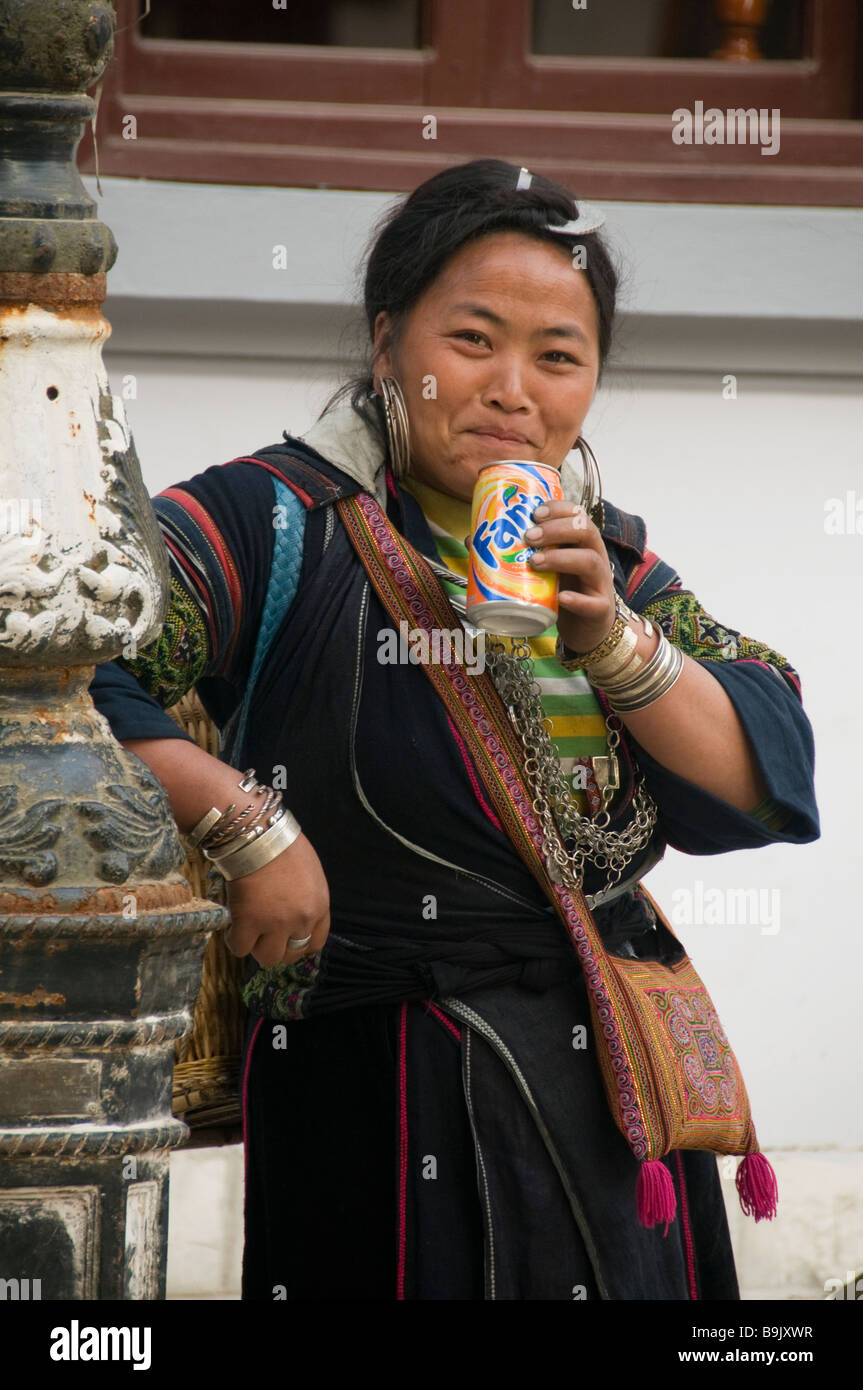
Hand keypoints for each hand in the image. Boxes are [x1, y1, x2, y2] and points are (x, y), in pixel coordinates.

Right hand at [223, 831, 330, 968]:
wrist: (258, 834)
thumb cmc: (282, 844)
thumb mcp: (309, 872)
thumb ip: (307, 897)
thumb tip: (295, 910)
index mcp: (319, 906)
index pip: (316, 942)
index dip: (300, 944)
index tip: (288, 940)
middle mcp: (302, 919)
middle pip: (291, 954)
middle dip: (278, 947)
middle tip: (264, 936)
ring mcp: (275, 924)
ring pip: (267, 958)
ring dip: (257, 947)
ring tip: (248, 932)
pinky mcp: (249, 923)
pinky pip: (240, 948)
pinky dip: (234, 940)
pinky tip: (232, 926)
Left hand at [523, 500, 617, 654]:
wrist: (587, 629)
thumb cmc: (563, 591)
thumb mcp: (544, 569)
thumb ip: (518, 554)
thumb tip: (472, 539)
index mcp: (581, 543)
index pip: (577, 514)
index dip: (558, 509)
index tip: (534, 512)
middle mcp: (595, 556)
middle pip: (586, 531)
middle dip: (556, 529)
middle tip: (529, 536)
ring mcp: (599, 583)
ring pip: (590, 562)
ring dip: (561, 558)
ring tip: (535, 562)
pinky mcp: (599, 609)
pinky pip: (592, 603)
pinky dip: (576, 600)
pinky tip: (561, 598)